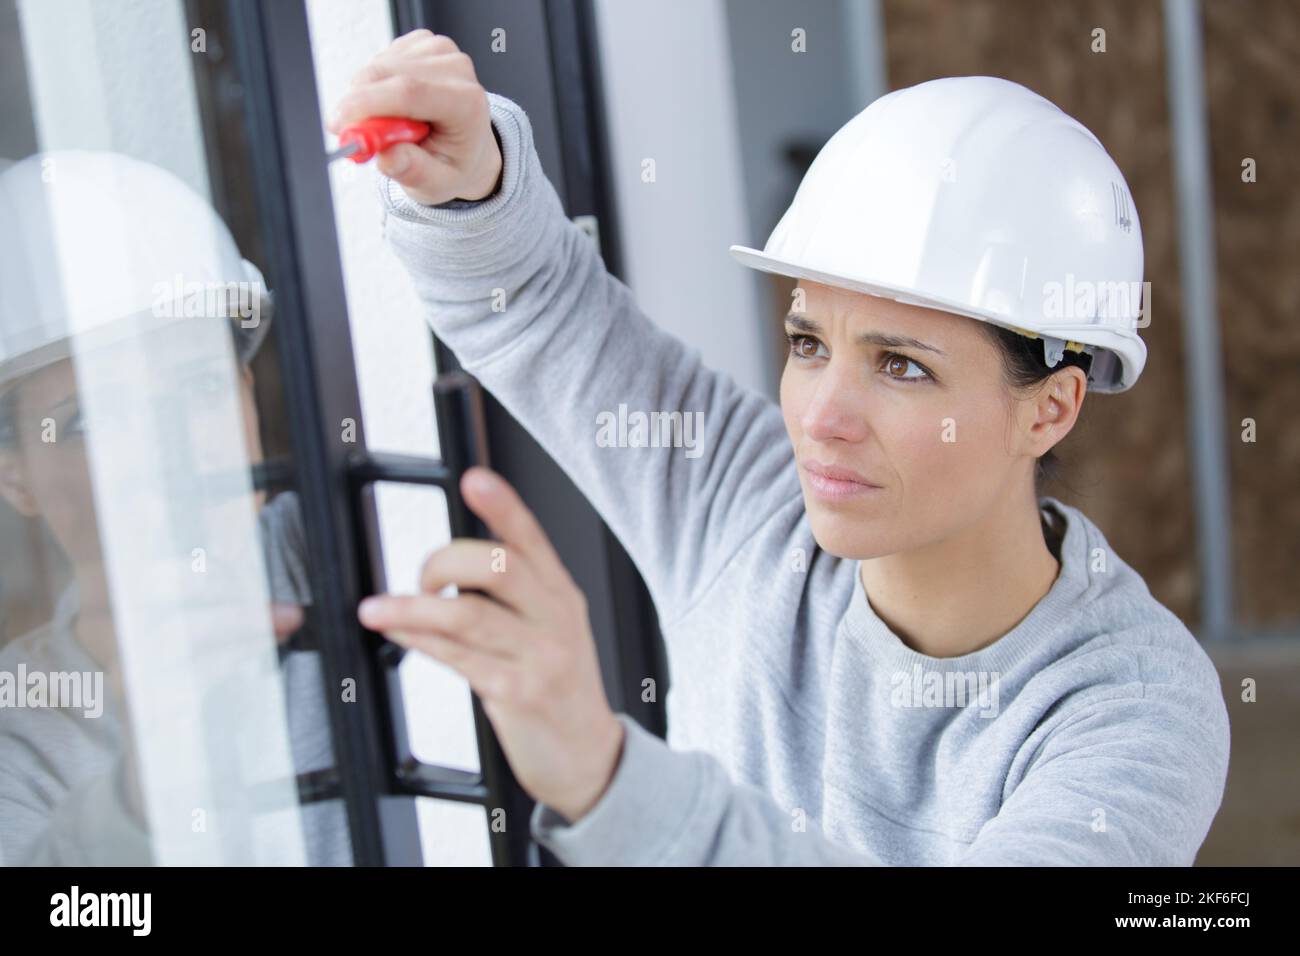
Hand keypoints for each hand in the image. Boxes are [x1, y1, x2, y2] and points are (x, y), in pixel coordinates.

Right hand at [329, 29, 502, 205]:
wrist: (469, 148)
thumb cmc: (453, 165)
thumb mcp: (437, 184)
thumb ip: (413, 171)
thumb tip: (387, 157)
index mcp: (467, 103)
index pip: (410, 92)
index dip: (367, 104)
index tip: (339, 125)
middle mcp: (456, 69)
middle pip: (387, 73)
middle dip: (356, 103)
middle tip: (348, 134)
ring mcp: (440, 51)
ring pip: (378, 66)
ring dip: (365, 97)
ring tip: (387, 126)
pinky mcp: (423, 42)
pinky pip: (380, 60)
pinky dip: (374, 84)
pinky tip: (392, 104)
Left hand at [357, 466, 623, 823]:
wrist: (587, 756)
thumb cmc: (558, 687)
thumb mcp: (551, 630)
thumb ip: (514, 596)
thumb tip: (451, 564)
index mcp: (561, 595)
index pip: (532, 539)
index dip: (503, 506)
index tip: (474, 480)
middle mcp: (555, 619)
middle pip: (499, 567)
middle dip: (444, 561)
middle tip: (422, 576)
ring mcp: (539, 656)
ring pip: (469, 614)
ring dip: (413, 605)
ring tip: (378, 606)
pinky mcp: (518, 692)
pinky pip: (458, 657)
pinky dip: (420, 639)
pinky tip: (398, 630)